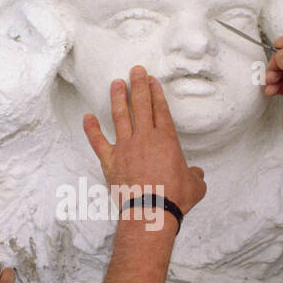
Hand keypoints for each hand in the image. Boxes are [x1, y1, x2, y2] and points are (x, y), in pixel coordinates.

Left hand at [82, 65, 206, 224]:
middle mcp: (144, 138)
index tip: (152, 80)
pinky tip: (86, 117)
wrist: (151, 212)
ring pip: (120, 116)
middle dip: (138, 85)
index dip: (156, 92)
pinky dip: (91, 129)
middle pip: (141, 105)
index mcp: (166, 139)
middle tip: (136, 70)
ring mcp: (125, 147)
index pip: (160, 109)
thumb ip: (195, 175)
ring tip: (116, 83)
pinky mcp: (110, 161)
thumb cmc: (174, 198)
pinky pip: (98, 141)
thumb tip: (196, 174)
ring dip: (117, 98)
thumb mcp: (195, 186)